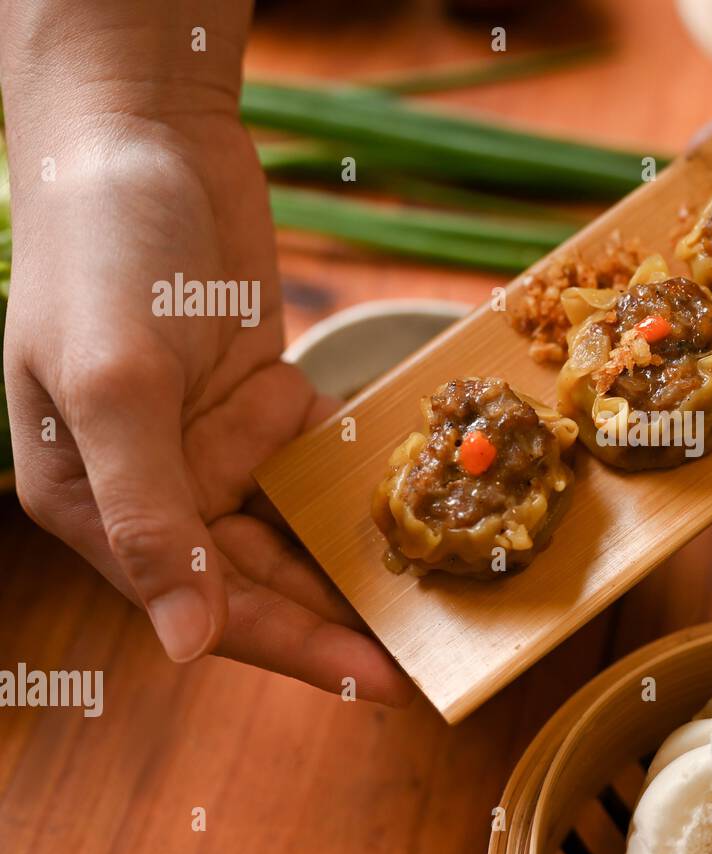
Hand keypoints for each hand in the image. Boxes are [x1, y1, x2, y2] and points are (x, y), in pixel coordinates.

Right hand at [1, 2, 411, 703]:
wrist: (144, 135)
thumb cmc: (105, 252)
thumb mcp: (114, 384)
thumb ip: (146, 516)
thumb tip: (180, 647)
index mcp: (97, 502)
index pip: (205, 604)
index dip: (293, 648)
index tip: (379, 682)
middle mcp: (153, 484)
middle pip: (259, 576)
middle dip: (338, 610)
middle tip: (429, 645)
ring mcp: (207, 440)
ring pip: (291, 525)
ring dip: (352, 552)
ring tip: (437, 584)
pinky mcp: (254, 397)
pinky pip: (311, 460)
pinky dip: (353, 475)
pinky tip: (413, 497)